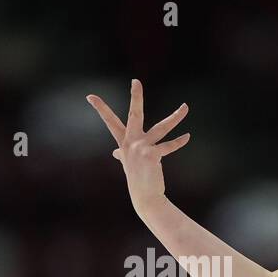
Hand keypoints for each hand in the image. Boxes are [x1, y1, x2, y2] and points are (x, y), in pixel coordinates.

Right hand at [87, 79, 190, 212]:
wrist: (144, 196)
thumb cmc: (137, 178)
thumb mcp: (128, 163)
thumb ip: (122, 154)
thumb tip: (115, 153)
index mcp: (124, 141)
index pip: (110, 121)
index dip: (100, 108)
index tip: (90, 96)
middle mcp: (131, 141)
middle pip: (134, 113)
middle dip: (136, 96)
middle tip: (136, 81)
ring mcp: (141, 147)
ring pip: (162, 127)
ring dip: (176, 117)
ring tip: (186, 106)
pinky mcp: (152, 155)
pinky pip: (168, 146)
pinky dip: (179, 141)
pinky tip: (187, 136)